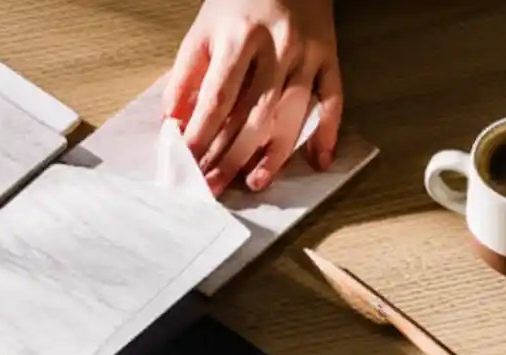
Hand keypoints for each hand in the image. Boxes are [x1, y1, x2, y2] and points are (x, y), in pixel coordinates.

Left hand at [162, 0, 341, 194]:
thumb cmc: (238, 2)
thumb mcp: (202, 31)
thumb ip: (185, 77)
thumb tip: (172, 124)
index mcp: (239, 38)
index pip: (218, 98)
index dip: (202, 134)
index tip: (188, 163)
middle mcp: (277, 47)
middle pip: (254, 113)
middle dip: (232, 155)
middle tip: (214, 186)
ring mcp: (307, 53)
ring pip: (292, 113)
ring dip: (273, 154)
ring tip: (254, 182)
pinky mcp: (329, 57)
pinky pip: (333, 99)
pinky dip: (328, 131)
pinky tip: (319, 161)